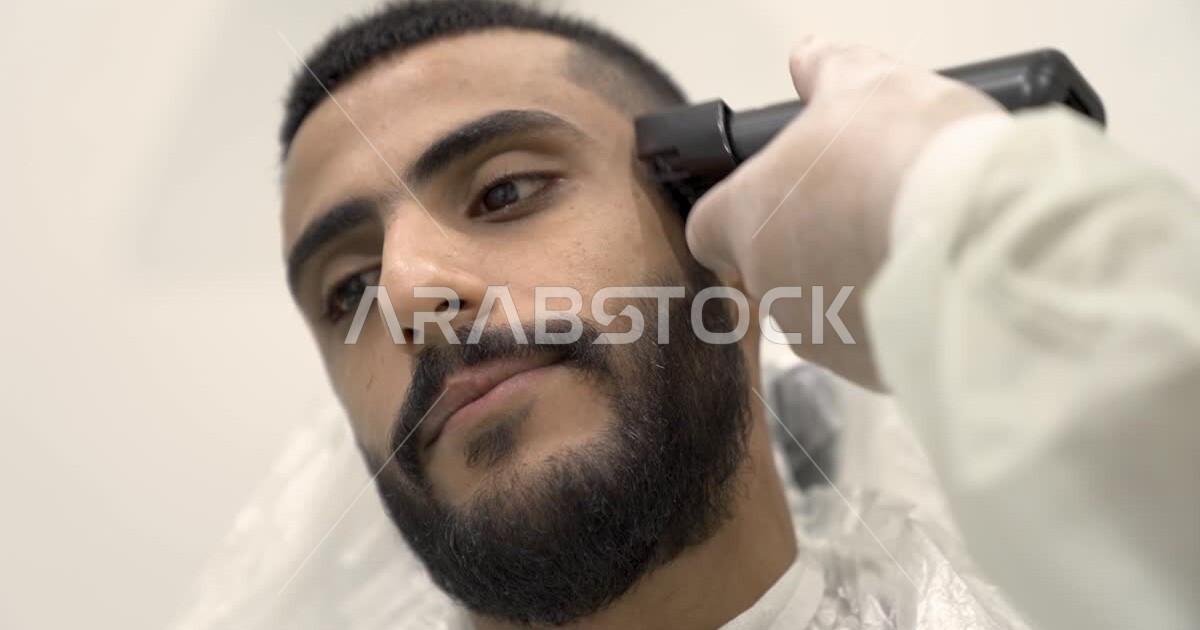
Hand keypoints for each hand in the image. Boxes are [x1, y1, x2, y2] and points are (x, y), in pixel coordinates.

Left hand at [686, 37, 1004, 388]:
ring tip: (905, 244)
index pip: (707, 228)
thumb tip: (810, 58)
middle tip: (862, 209)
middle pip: (769, 268)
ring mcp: (817, 334)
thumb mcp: (866, 85)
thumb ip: (827, 71)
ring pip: (819, 309)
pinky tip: (928, 284)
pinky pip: (868, 342)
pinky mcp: (866, 369)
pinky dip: (890, 319)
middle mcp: (769, 284)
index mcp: (748, 217)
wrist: (978, 245)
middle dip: (808, 244)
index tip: (774, 198)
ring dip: (849, 283)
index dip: (737, 213)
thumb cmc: (909, 161)